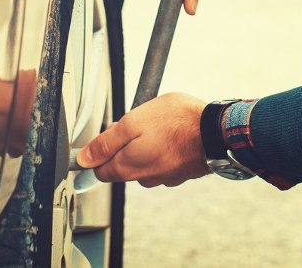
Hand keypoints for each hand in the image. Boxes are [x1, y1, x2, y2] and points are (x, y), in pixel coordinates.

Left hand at [76, 92, 207, 186]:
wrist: (217, 131)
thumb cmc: (177, 122)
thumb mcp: (133, 122)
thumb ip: (106, 142)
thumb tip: (83, 159)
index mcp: (127, 168)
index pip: (99, 169)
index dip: (100, 150)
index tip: (109, 133)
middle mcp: (144, 178)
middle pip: (121, 164)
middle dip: (124, 144)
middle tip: (137, 122)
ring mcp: (164, 177)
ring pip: (143, 162)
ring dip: (145, 145)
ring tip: (158, 125)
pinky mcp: (179, 173)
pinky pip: (162, 161)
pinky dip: (163, 149)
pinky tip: (172, 134)